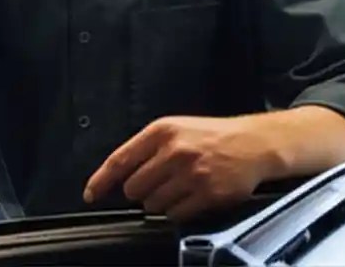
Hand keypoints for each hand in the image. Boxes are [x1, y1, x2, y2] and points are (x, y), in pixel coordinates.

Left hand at [83, 115, 275, 221]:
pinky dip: (178, 211)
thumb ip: (146, 148)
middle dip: (141, 191)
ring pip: (153, 204)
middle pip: (134, 188)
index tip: (90, 194)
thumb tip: (117, 176)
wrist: (254, 143)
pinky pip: (176, 214)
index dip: (101, 180)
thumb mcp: (175, 130)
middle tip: (159, 183)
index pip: (120, 160)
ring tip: (178, 187)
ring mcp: (192, 173)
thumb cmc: (210, 136)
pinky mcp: (209, 193)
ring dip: (160, 203)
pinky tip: (190, 197)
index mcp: (161, 132)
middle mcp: (174, 151)